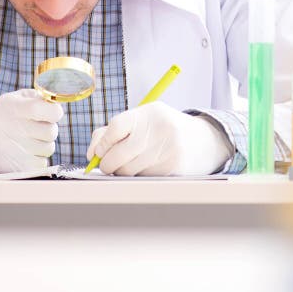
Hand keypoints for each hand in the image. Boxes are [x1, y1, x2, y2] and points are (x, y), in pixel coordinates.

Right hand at [0, 89, 63, 172]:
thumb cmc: (0, 117)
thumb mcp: (12, 100)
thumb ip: (36, 98)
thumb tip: (57, 104)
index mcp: (14, 109)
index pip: (49, 111)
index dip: (55, 112)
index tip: (52, 113)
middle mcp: (13, 129)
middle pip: (51, 131)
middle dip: (48, 129)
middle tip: (36, 128)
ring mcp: (13, 150)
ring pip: (48, 149)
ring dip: (42, 145)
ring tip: (27, 140)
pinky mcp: (14, 168)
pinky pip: (41, 164)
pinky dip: (37, 159)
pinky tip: (24, 153)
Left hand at [86, 102, 232, 175]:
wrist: (201, 141)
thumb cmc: (161, 129)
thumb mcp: (142, 120)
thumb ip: (113, 131)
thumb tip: (92, 153)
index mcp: (149, 112)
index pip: (116, 127)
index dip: (102, 142)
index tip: (98, 151)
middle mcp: (160, 129)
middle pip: (118, 155)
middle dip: (106, 164)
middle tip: (106, 165)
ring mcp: (168, 149)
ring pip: (128, 171)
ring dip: (121, 172)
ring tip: (129, 164)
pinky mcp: (173, 168)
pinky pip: (142, 178)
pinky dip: (137, 176)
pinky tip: (146, 168)